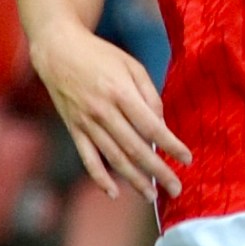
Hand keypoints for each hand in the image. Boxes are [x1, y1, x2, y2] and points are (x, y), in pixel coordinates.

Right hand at [33, 18, 188, 198]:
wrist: (57, 49)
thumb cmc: (100, 55)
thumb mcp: (131, 65)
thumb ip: (149, 94)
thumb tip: (160, 125)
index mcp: (121, 92)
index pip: (151, 127)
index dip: (171, 145)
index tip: (187, 159)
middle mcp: (103, 111)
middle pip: (135, 148)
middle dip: (158, 171)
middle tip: (176, 188)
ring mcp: (86, 122)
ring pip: (114, 158)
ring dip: (134, 179)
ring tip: (151, 195)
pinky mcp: (73, 128)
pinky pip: (87, 157)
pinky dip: (100, 177)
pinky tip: (113, 192)